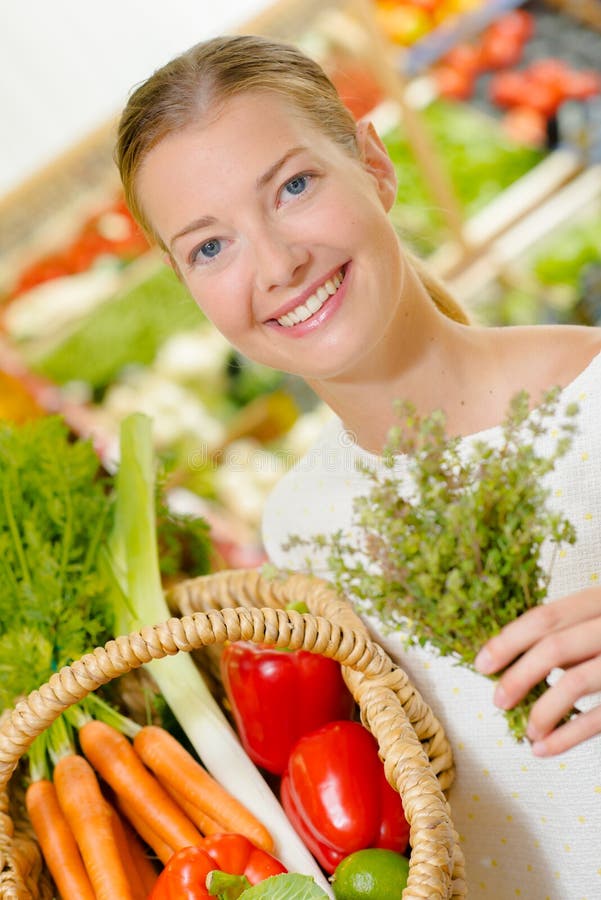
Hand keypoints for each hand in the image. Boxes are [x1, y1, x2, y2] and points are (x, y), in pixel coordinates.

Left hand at [474, 587, 600, 755]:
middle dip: (518, 676)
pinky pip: (600, 717)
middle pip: (555, 647)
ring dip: (542, 712)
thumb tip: (514, 662)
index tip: (482, 664)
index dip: (508, 640)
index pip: (545, 617)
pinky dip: (567, 736)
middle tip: (497, 700)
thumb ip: (570, 634)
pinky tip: (544, 749)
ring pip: (575, 682)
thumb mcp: (598, 621)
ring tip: (527, 731)